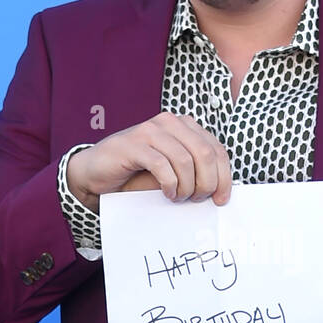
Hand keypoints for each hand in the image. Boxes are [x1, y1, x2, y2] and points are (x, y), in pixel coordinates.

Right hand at [67, 112, 232, 212]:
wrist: (97, 172)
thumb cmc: (137, 173)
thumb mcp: (174, 171)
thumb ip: (195, 172)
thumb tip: (221, 190)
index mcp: (185, 126)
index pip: (216, 150)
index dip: (224, 177)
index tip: (221, 199)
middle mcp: (170, 122)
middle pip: (205, 153)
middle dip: (207, 182)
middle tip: (198, 199)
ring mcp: (150, 131)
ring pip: (185, 160)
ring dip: (187, 186)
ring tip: (180, 198)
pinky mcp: (133, 144)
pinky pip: (162, 165)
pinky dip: (170, 184)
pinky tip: (168, 194)